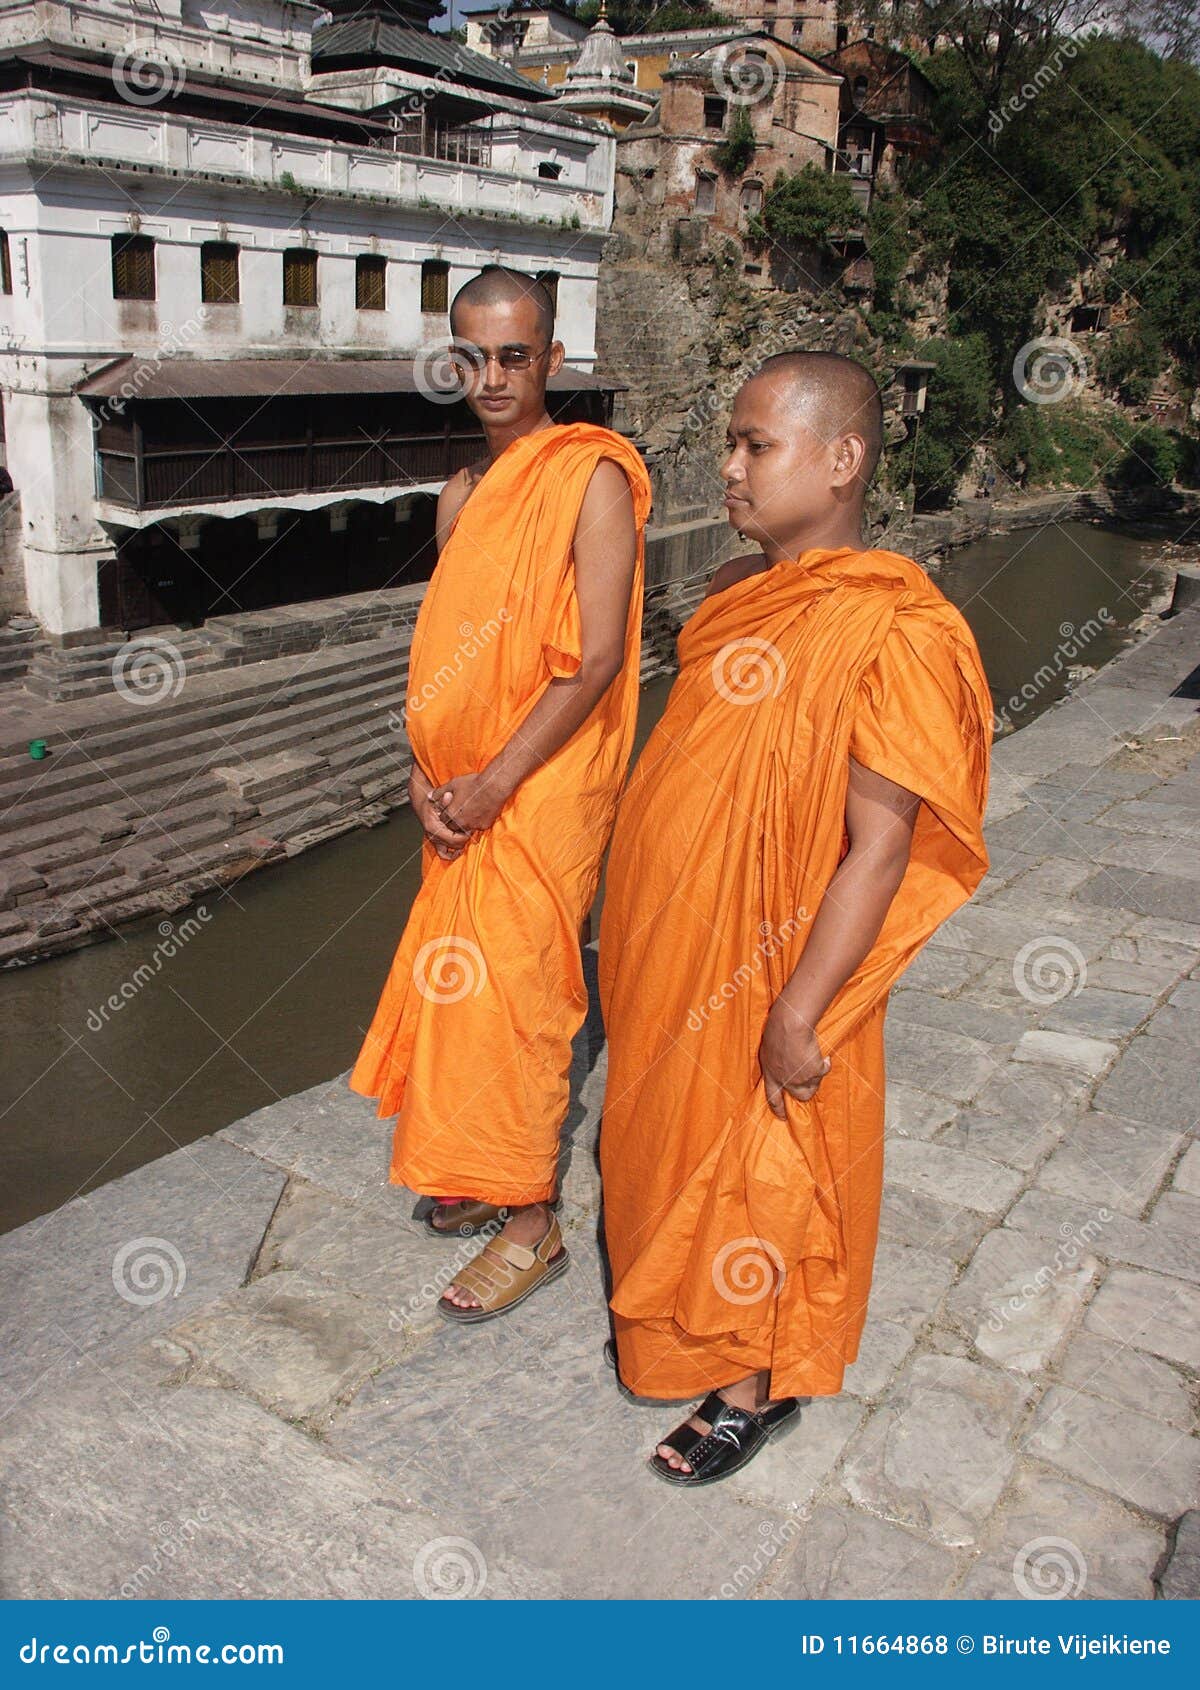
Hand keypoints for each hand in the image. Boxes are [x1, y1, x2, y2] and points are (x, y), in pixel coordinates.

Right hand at [409, 762, 468, 861]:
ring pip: (450, 851)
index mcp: (433, 827)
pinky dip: (452, 854)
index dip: (465, 835)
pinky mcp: (436, 842)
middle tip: (470, 830)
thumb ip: (444, 800)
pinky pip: (444, 855)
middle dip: (464, 839)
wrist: (423, 805)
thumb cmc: (431, 802)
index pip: (454, 839)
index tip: (470, 828)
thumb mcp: (438, 798)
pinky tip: (459, 849)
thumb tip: (448, 796)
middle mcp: (433, 836)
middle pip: (455, 846)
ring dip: (460, 845)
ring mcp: (434, 840)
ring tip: (465, 836)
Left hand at [433, 768, 508, 833]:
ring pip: (466, 829)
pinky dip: (478, 822)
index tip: (450, 809)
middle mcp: (461, 822)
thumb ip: (439, 792)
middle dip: (454, 822)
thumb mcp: (453, 784)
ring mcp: (474, 825)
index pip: (444, 820)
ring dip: (466, 823)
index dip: (446, 814)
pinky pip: (478, 827)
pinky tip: (480, 812)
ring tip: (470, 812)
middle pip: (453, 827)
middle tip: (459, 812)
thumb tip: (429, 796)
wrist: (494, 786)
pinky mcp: (484, 826)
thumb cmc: (473, 784)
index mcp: (452, 813)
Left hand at [758, 999, 830, 1118]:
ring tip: (815, 1059)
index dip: (778, 1109)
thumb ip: (775, 1061)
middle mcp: (785, 1080)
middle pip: (800, 1096)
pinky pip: (824, 1070)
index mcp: (770, 1074)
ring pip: (814, 1086)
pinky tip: (824, 1055)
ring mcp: (800, 1078)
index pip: (772, 1098)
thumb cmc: (777, 1029)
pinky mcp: (814, 1072)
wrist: (790, 1025)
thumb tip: (784, 1064)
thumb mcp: (769, 1048)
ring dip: (817, 1075)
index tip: (783, 1117)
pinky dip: (826, 1063)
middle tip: (812, 1080)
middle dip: (807, 1091)